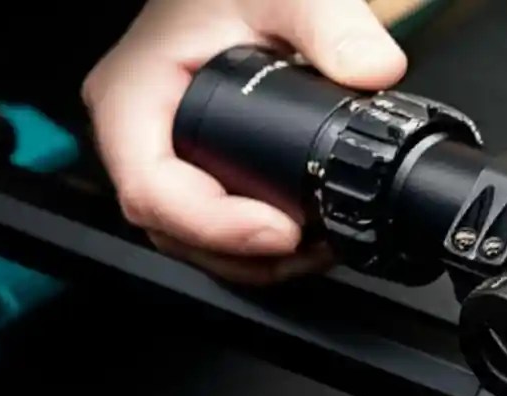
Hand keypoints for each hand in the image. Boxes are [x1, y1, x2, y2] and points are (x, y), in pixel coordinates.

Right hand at [81, 0, 406, 284]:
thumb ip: (333, 26)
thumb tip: (373, 70)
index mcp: (132, 97)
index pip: (153, 191)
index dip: (216, 226)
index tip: (282, 231)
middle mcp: (137, 135)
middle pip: (175, 229)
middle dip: (245, 254)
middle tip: (314, 247)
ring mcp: (162, 157)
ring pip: (192, 239)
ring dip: (255, 258)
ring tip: (319, 245)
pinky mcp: (192, 168)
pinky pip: (212, 223)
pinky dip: (257, 243)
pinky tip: (305, 235)